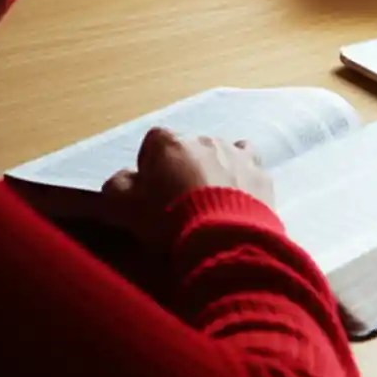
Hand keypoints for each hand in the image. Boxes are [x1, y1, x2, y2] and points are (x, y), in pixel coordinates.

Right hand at [103, 128, 277, 244]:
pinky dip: (243, 179)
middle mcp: (205, 139)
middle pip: (189, 149)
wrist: (224, 237)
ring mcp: (237, 154)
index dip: (150, 165)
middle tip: (179, 200)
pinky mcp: (261, 173)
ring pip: (222, 154)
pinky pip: (249, 169)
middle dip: (183, 168)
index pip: (153, 142)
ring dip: (214, 170)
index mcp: (170, 142)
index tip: (150, 189)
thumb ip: (115, 186)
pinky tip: (239, 198)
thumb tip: (122, 180)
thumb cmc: (168, 218)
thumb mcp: (122, 207)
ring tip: (210, 201)